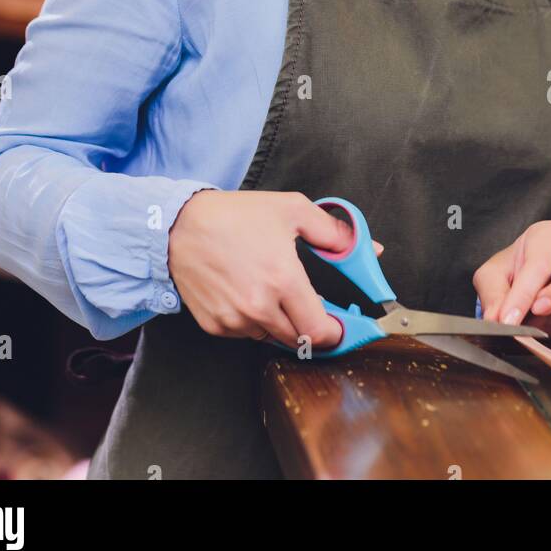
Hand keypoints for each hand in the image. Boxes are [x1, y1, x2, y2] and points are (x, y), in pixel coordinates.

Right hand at [168, 189, 384, 350]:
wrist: (181, 226)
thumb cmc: (235, 216)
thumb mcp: (291, 210)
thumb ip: (334, 233)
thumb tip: (369, 249)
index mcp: (283, 280)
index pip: (320, 332)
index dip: (335, 334)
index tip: (341, 327)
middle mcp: (259, 306)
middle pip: (299, 340)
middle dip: (309, 326)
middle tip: (308, 305)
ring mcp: (235, 320)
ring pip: (272, 337)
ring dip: (280, 323)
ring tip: (271, 290)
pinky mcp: (215, 325)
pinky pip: (246, 334)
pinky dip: (253, 321)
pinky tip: (247, 294)